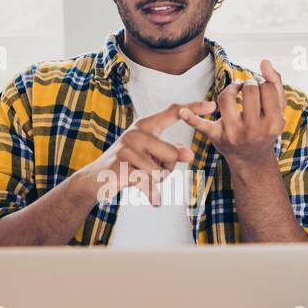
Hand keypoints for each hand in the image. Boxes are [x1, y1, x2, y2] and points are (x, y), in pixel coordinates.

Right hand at [76, 100, 214, 205]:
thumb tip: (189, 154)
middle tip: (151, 171)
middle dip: (167, 169)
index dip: (192, 108)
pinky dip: (152, 195)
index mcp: (146, 125)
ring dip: (156, 182)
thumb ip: (171, 153)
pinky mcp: (120, 164)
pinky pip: (147, 182)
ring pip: (160, 172)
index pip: (172, 112)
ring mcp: (126, 147)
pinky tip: (154, 202)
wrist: (96, 180)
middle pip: (172, 154)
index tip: (212, 106)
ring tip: (142, 179)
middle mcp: (136, 132)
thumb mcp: (152, 158)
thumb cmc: (129, 166)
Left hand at [178, 59, 285, 170]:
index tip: (261, 89)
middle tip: (248, 89)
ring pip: (226, 98)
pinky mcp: (217, 137)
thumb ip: (276, 84)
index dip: (262, 83)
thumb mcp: (278, 110)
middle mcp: (254, 130)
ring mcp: (234, 134)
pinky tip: (183, 112)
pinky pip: (202, 126)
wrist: (252, 159)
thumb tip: (264, 62)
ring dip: (230, 89)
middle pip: (249, 90)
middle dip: (248, 84)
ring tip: (235, 91)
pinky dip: (192, 119)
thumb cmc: (266, 128)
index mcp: (273, 123)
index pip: (266, 88)